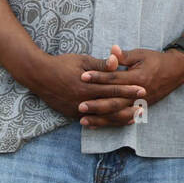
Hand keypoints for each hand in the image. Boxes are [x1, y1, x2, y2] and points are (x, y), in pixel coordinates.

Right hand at [26, 52, 145, 121]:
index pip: (113, 89)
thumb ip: (101, 65)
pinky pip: (93, 121)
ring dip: (120, 118)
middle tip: (144, 106)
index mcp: (87, 86)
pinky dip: (106, 122)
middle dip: (129, 106)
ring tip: (135, 117)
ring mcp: (77, 110)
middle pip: (111, 106)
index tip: (143, 89)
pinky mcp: (72, 115)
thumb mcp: (83, 60)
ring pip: (103, 117)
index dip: (129, 90)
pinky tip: (116, 121)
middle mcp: (82, 100)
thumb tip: (116, 61)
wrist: (39, 76)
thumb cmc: (62, 64)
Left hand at [76, 44, 183, 127]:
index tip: (82, 77)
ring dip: (100, 117)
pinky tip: (96, 125)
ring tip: (83, 119)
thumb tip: (111, 50)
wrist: (175, 71)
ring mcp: (140, 103)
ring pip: (117, 113)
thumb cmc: (155, 60)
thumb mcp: (140, 55)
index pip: (114, 78)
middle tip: (79, 105)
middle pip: (114, 100)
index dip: (98, 77)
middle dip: (96, 104)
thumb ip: (124, 56)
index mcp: (138, 77)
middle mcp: (139, 93)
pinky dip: (109, 122)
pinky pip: (122, 118)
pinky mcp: (140, 108)